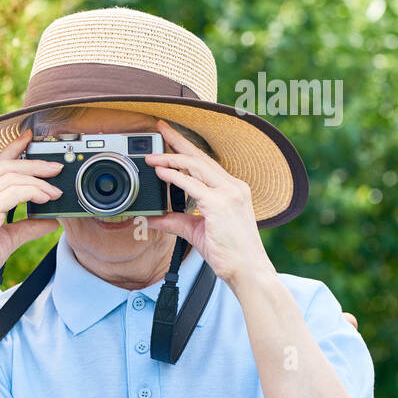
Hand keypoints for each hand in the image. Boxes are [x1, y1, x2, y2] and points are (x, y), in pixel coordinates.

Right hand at [0, 130, 63, 295]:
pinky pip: (13, 193)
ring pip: (11, 177)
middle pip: (5, 167)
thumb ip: (28, 226)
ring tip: (56, 190)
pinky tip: (46, 199)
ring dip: (38, 181)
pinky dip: (33, 192)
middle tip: (56, 168)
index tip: (29, 139)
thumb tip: (52, 219)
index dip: (12, 149)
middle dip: (33, 164)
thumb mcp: (8, 239)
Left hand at [143, 120, 274, 288]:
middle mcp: (233, 187)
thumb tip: (152, 218)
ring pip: (196, 166)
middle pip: (201, 156)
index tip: (170, 137)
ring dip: (170, 158)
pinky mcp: (221, 205)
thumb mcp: (196, 231)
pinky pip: (192, 185)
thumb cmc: (229, 252)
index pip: (205, 161)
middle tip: (160, 127)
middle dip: (178, 140)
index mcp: (232, 189)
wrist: (247, 270)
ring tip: (151, 157)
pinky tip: (160, 172)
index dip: (186, 147)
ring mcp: (229, 194)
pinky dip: (174, 176)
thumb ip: (175, 221)